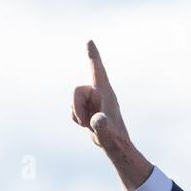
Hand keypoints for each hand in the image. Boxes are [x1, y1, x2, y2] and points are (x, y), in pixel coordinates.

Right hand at [71, 41, 151, 189]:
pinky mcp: (89, 109)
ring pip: (73, 101)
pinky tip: (89, 126)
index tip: (90, 41)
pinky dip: (77, 118)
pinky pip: (73, 109)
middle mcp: (100, 95)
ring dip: (77, 115)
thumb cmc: (115, 141)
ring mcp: (94, 102)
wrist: (116, 149)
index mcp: (107, 95)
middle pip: (76, 90)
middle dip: (75, 106)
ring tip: (90, 127)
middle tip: (85, 123)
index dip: (93, 56)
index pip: (98, 71)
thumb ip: (102, 127)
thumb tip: (99, 120)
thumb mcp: (108, 135)